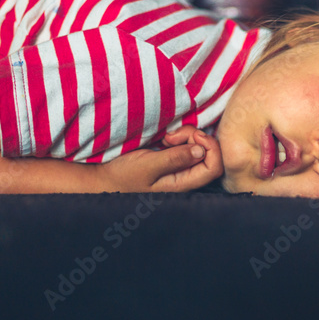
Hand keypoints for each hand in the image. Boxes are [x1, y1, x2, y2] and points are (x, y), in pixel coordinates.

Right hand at [97, 127, 223, 191]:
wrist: (104, 176)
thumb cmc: (122, 175)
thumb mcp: (147, 166)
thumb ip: (174, 159)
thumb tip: (201, 151)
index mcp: (183, 184)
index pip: (214, 168)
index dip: (210, 149)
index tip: (191, 137)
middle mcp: (186, 176)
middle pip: (209, 154)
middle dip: (196, 138)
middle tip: (173, 137)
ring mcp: (180, 166)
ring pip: (199, 145)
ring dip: (187, 135)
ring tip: (167, 138)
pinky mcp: (173, 156)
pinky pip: (188, 142)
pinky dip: (180, 135)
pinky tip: (165, 139)